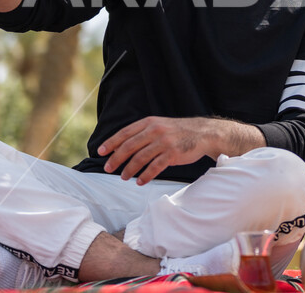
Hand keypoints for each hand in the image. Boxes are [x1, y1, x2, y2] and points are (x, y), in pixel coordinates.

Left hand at [97, 117, 223, 184]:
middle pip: (129, 146)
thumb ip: (144, 132)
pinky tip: (140, 182)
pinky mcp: (173, 154)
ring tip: (124, 177)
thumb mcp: (160, 125)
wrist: (204, 133)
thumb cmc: (179, 132)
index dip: (111, 142)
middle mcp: (155, 131)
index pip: (125, 132)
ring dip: (129, 169)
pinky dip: (145, 176)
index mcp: (149, 122)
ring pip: (140, 158)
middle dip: (116, 158)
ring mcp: (164, 142)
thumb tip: (124, 145)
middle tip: (108, 168)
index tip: (101, 151)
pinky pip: (155, 167)